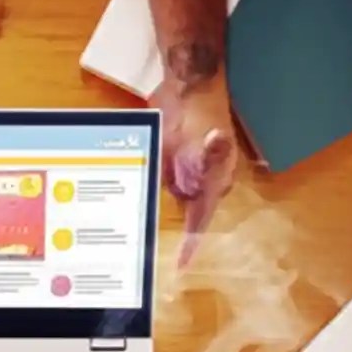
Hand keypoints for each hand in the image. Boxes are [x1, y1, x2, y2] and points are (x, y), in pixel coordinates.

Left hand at [150, 79, 237, 266]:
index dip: (192, 243)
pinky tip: (134, 207)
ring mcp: (191, 174)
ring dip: (163, 218)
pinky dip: (153, 196)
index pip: (202, 219)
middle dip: (179, 237)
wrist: (188, 86)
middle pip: (192, 217)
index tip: (181, 266)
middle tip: (158, 258)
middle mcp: (206, 183)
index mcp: (215, 181)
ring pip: (178, 204)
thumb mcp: (203, 134)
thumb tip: (216, 142)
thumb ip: (209, 147)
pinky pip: (167, 188)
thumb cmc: (197, 113)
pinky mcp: (177, 165)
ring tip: (143, 242)